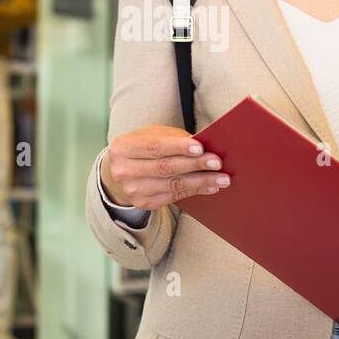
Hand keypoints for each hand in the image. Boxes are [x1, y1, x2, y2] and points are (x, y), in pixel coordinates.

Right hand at [102, 125, 229, 208]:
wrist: (117, 173)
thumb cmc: (140, 148)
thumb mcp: (150, 135)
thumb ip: (172, 138)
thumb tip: (203, 145)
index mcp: (124, 148)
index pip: (155, 147)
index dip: (178, 147)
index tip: (200, 148)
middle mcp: (124, 171)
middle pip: (166, 168)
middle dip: (195, 165)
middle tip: (217, 163)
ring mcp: (133, 190)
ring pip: (172, 185)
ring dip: (200, 182)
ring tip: (221, 178)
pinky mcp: (144, 203)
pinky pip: (174, 197)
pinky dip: (194, 191)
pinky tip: (209, 187)